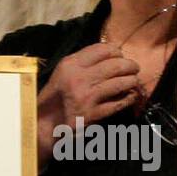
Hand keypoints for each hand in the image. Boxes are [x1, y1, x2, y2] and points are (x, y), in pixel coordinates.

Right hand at [37, 42, 139, 160]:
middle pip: (115, 64)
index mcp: (70, 64)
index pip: (102, 49)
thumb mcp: (62, 75)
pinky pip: (118, 103)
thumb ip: (82, 64)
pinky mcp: (92, 114)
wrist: (42, 126)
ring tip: (134, 82)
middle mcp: (78, 77)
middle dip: (130, 66)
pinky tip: (130, 97)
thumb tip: (109, 56)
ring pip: (120, 82)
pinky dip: (128, 99)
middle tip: (134, 69)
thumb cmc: (53, 99)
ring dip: (132, 81)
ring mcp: (85, 96)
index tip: (121, 57)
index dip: (117, 52)